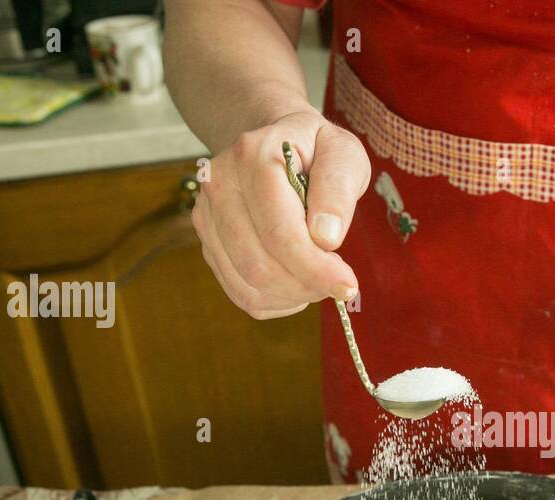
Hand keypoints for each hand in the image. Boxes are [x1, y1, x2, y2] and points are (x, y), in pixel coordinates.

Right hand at [191, 108, 371, 318]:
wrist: (275, 144)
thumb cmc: (315, 151)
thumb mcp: (342, 154)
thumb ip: (338, 189)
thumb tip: (325, 238)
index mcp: (252, 157)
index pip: (279, 232)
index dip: (315, 268)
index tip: (347, 284)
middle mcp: (219, 185)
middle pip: (258, 265)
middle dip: (306, 285)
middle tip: (338, 282)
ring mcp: (207, 216)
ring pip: (248, 285)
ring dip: (293, 295)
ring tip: (319, 279)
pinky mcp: (208, 242)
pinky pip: (240, 292)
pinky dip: (276, 300)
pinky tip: (297, 284)